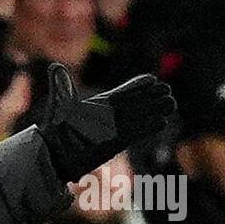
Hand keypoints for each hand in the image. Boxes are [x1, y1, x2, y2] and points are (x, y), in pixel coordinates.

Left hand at [37, 63, 175, 183]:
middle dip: (151, 98)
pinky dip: (148, 128)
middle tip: (168, 91)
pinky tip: (162, 122)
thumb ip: (62, 86)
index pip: (122, 93)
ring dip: (154, 111)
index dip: (136, 87)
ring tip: (171, 104)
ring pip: (138, 118)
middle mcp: (107, 117)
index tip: (152, 80)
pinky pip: (135, 134)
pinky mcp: (113, 145)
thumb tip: (54, 66)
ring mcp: (111, 131)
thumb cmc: (55, 131)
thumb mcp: (60, 106)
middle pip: (134, 104)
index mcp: (97, 105)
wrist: (53, 157)